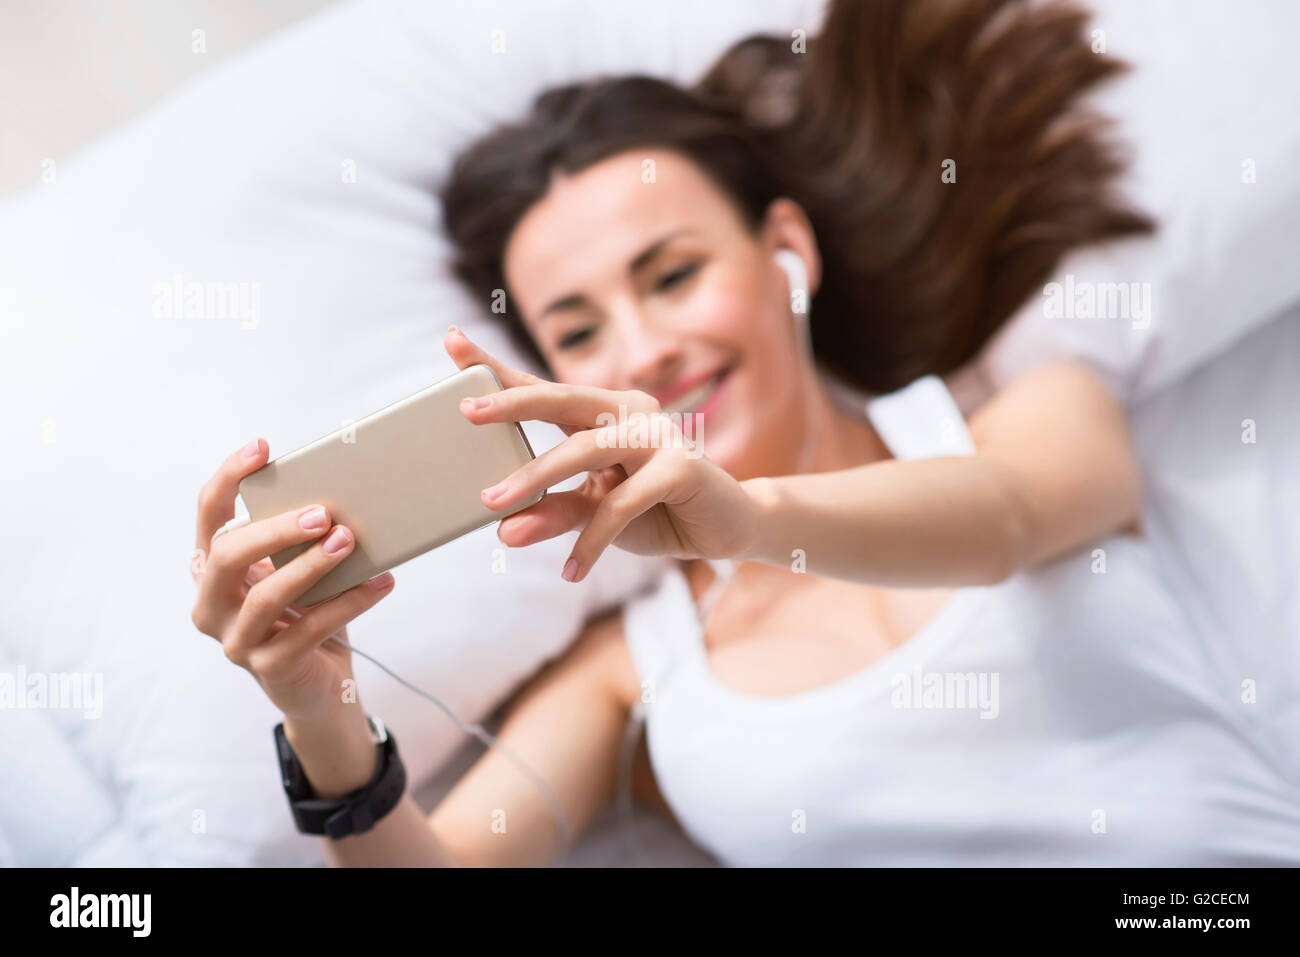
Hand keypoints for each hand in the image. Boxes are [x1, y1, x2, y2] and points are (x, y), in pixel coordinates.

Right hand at [190, 438, 395, 722]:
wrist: (322, 688)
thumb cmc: (309, 616)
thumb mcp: (300, 573)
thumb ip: (303, 542)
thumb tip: (347, 496)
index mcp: (213, 572)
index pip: (208, 516)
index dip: (229, 479)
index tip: (261, 447)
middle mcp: (211, 606)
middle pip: (226, 555)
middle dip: (274, 529)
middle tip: (322, 513)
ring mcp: (237, 641)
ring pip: (267, 596)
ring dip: (312, 565)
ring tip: (349, 541)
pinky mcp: (270, 669)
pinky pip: (309, 629)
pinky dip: (348, 602)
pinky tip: (380, 583)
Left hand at [444, 326, 759, 581]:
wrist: (726, 530)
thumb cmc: (655, 513)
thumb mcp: (593, 512)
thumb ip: (552, 511)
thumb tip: (503, 527)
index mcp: (604, 411)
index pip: (542, 388)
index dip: (498, 367)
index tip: (451, 342)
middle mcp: (629, 411)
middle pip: (561, 399)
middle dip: (512, 403)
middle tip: (466, 412)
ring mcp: (658, 434)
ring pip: (584, 450)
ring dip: (536, 480)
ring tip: (494, 507)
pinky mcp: (680, 467)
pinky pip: (621, 503)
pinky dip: (592, 539)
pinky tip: (571, 569)